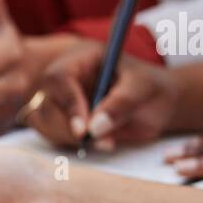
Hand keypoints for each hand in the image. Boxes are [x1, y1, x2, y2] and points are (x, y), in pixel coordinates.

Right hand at [29, 46, 180, 149]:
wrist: (157, 104)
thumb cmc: (150, 88)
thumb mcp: (142, 89)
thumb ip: (120, 104)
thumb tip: (94, 128)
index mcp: (81, 58)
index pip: (59, 77)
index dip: (68, 103)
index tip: (83, 129)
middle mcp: (65, 77)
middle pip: (46, 102)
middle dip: (67, 127)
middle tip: (96, 141)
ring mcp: (60, 98)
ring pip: (45, 121)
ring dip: (69, 138)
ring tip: (106, 141)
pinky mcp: (60, 118)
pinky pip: (51, 134)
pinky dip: (71, 144)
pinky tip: (98, 142)